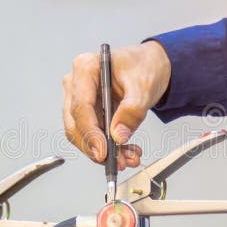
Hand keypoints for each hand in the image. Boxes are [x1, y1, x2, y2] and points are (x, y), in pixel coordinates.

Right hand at [62, 41, 170, 167]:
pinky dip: (108, 146)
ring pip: (82, 133)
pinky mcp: (88, 110)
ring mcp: (80, 97)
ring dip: (103, 150)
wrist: (151, 64)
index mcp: (86, 68)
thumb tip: (118, 135)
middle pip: (75, 123)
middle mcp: (77, 83)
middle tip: (116, 162)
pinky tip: (125, 151)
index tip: (103, 152)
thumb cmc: (144, 66)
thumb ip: (131, 111)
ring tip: (128, 158)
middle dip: (95, 147)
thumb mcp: (143, 87)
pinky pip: (93, 133)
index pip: (80, 107)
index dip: (90, 133)